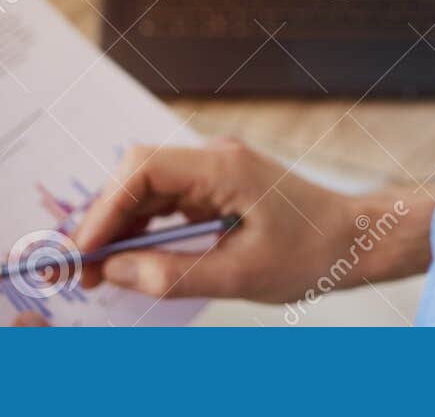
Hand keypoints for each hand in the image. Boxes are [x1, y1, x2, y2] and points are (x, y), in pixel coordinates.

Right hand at [70, 137, 433, 303]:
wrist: (355, 238)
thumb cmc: (310, 253)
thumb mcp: (239, 276)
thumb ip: (172, 274)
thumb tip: (115, 271)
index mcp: (224, 166)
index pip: (143, 169)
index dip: (105, 208)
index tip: (84, 250)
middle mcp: (215, 157)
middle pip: (138, 175)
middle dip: (104, 218)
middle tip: (79, 268)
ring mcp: (216, 169)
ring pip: (148, 188)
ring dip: (120, 225)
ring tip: (96, 271)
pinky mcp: (218, 186)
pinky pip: (168, 200)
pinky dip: (143, 227)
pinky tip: (128, 258)